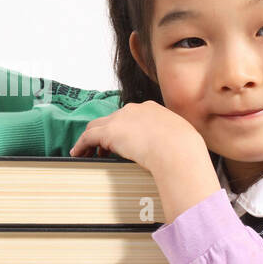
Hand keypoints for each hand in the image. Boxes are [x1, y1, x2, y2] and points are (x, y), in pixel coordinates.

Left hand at [68, 101, 205, 172]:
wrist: (177, 148)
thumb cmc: (184, 148)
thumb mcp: (182, 139)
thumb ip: (174, 141)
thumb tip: (179, 154)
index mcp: (151, 109)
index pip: (130, 116)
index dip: (124, 129)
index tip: (124, 142)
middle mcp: (133, 110)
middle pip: (111, 119)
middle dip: (106, 133)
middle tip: (103, 149)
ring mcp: (120, 119)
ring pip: (96, 127)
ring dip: (91, 140)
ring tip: (87, 153)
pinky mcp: (108, 132)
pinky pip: (88, 137)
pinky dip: (81, 145)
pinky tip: (78, 154)